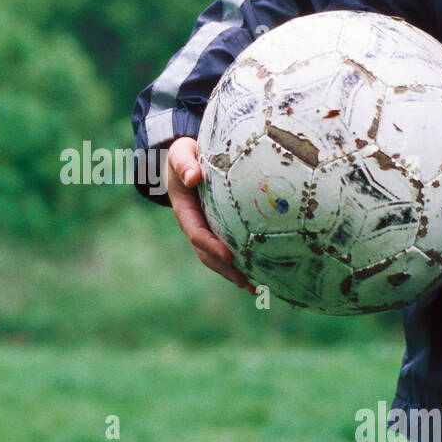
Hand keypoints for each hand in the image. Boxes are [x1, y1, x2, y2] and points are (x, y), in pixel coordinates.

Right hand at [164, 136, 256, 294]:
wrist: (187, 159)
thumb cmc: (185, 155)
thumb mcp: (179, 154)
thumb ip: (184, 163)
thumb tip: (193, 177)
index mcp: (185, 211)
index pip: (197, 233)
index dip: (211, 245)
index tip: (228, 255)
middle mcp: (196, 225)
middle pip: (207, 254)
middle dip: (225, 269)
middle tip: (245, 281)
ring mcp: (207, 230)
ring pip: (218, 257)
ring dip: (234, 274)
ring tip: (255, 287)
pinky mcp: (220, 230)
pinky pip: (230, 248)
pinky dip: (243, 263)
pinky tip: (262, 274)